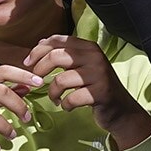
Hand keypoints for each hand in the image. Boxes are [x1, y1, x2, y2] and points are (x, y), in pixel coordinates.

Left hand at [24, 36, 150, 148]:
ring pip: (61, 80)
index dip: (38, 50)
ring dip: (52, 92)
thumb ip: (66, 54)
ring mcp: (99, 75)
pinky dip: (65, 105)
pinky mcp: (100, 93)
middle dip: (40, 69)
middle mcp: (95, 57)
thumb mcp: (84, 65)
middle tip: (37, 80)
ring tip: (55, 98)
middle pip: (56, 56)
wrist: (121, 109)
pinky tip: (68, 106)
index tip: (29, 63)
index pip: (57, 40)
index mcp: (89, 47)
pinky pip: (71, 98)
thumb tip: (42, 43)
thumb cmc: (97, 87)